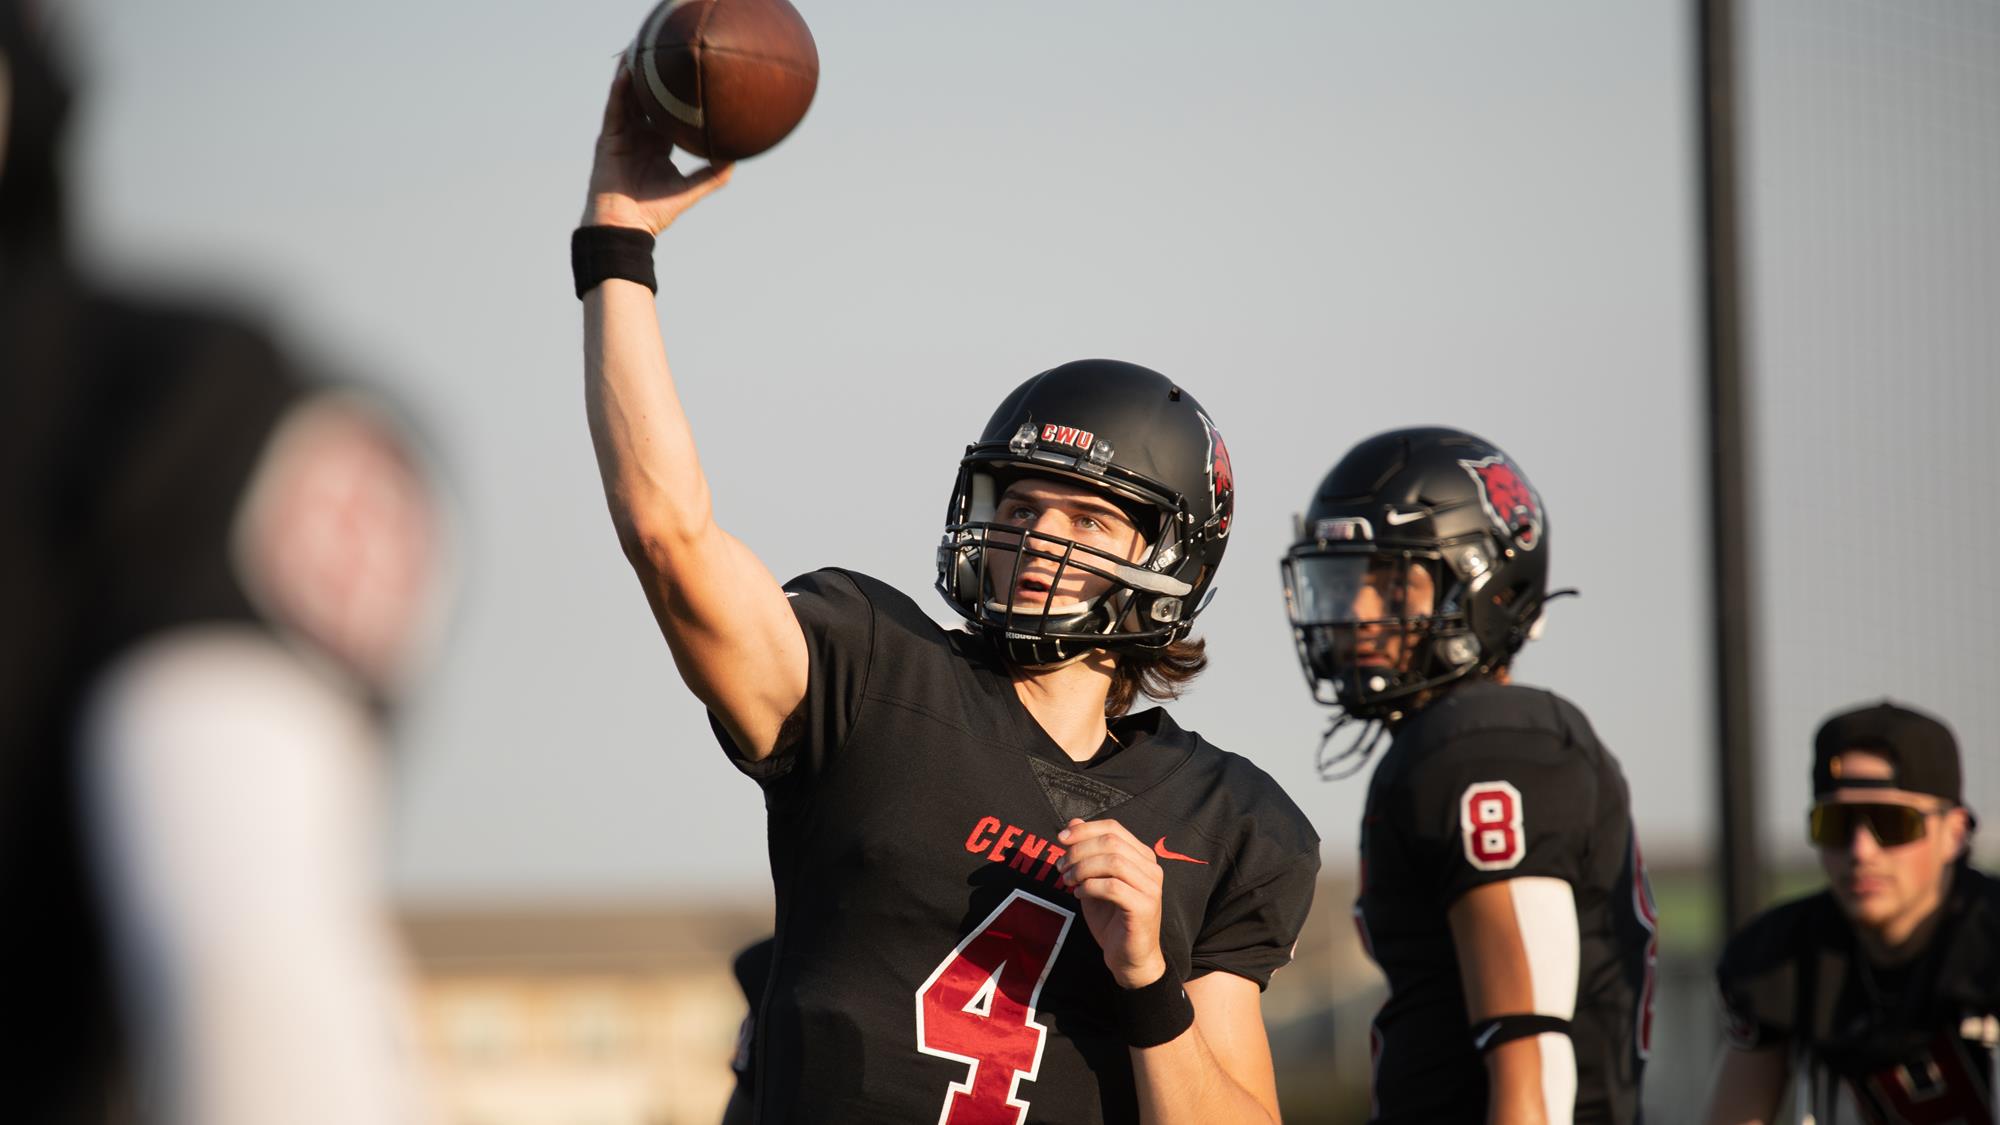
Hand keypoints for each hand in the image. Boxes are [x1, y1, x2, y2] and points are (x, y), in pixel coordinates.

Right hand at [581, 67, 733, 234]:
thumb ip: (713, 174)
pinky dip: (620, 90)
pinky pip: (615, 108)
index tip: (692, 79)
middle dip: (654, 80)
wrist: (627, 225)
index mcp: (658, 146)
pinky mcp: (608, 138)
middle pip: (647, 101)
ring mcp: (623, 136)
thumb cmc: (656, 211)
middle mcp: (640, 137)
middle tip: (667, 55)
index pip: (667, 115)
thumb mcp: (690, 189)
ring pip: (629, 98)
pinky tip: (628, 73)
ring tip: (643, 50)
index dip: (677, 98)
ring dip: (634, 76)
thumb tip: (737, 158)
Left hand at [1058, 818, 1166, 988]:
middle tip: (1061, 866)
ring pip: (1112, 861)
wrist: (1129, 959)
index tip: (1060, 839)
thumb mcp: (1093, 880)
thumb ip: (1086, 853)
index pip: (1113, 828)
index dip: (1084, 829)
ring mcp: (1151, 887)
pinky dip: (1089, 887)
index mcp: (1142, 856)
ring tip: (1068, 881)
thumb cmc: (1112, 920)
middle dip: (1079, 850)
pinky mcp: (1145, 906)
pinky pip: (1112, 887)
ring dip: (1082, 868)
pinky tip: (1079, 895)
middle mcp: (1151, 868)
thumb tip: (1073, 823)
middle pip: (1111, 841)